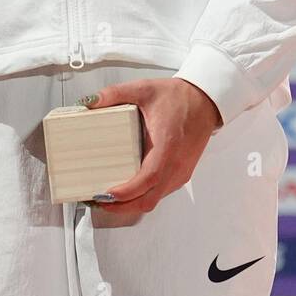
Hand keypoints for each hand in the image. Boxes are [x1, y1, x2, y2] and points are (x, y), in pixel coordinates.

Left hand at [79, 76, 222, 214]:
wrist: (205, 101)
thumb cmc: (181, 98)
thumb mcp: (144, 89)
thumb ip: (115, 94)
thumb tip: (90, 102)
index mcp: (167, 146)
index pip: (147, 179)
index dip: (126, 192)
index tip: (105, 194)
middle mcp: (176, 165)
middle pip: (148, 199)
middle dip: (121, 206)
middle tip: (98, 200)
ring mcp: (180, 172)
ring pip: (154, 200)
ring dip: (131, 204)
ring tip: (108, 197)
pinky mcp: (181, 174)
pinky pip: (160, 193)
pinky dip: (142, 197)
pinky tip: (128, 190)